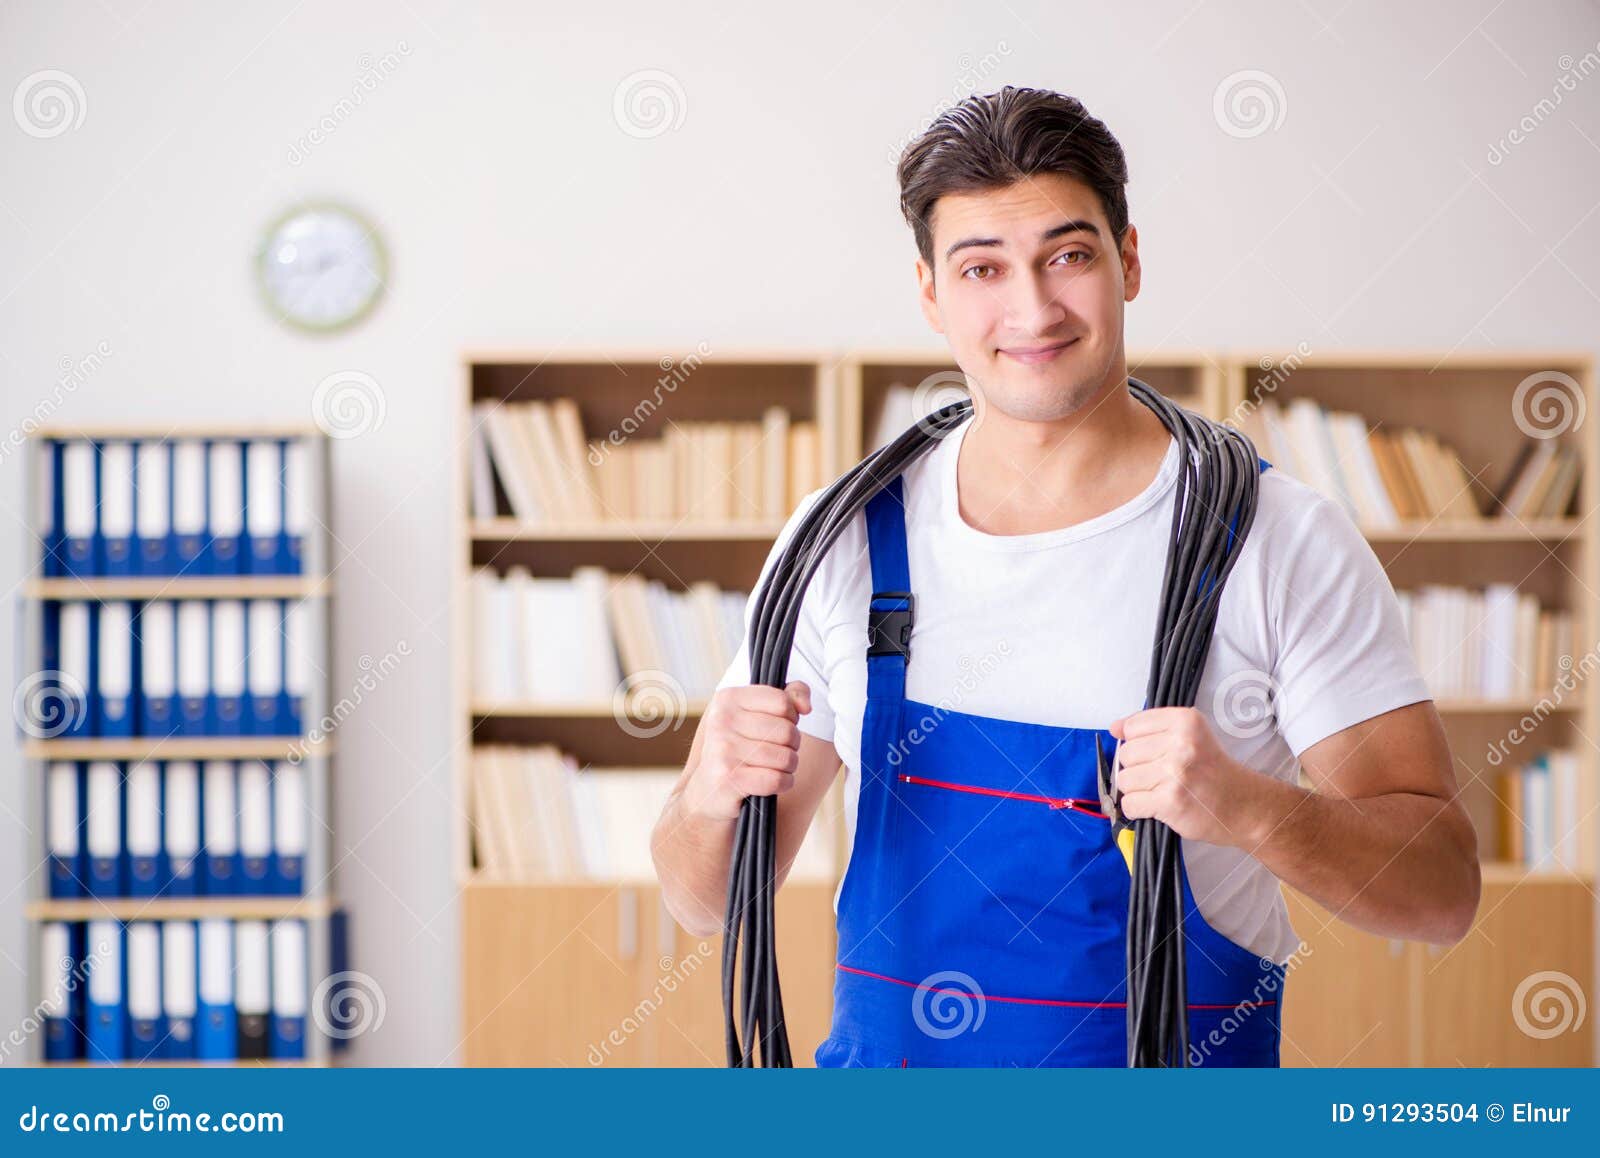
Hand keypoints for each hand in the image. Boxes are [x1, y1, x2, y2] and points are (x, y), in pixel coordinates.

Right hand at [682, 682, 811, 821]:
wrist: (707, 790)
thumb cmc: (739, 747)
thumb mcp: (757, 713)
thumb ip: (789, 696)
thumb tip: (805, 706)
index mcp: (728, 698)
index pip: (782, 701)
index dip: (791, 717)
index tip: (778, 726)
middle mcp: (722, 720)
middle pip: (787, 730)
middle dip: (792, 746)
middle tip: (776, 751)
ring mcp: (724, 749)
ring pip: (786, 757)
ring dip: (788, 767)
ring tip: (773, 767)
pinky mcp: (729, 777)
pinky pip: (777, 779)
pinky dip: (783, 783)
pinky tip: (772, 782)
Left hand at [1107, 707, 1265, 847]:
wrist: (1244, 806)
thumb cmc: (1214, 773)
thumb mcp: (1190, 737)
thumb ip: (1151, 729)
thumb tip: (1114, 728)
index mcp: (1184, 721)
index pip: (1132, 726)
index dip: (1138, 744)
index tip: (1157, 754)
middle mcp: (1180, 743)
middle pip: (1126, 755)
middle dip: (1139, 769)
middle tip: (1165, 777)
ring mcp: (1174, 772)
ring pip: (1125, 780)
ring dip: (1138, 791)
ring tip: (1163, 791)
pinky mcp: (1170, 800)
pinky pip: (1130, 804)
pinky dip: (1138, 809)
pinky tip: (1158, 806)